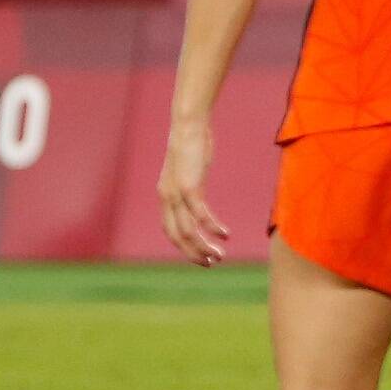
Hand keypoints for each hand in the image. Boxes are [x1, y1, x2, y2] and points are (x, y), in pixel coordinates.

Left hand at [158, 114, 230, 266]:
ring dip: (203, 246)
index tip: (202, 255)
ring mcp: (176, 194)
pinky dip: (213, 227)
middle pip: (177, 236)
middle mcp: (167, 198)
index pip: (171, 230)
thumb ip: (191, 184)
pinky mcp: (189, 187)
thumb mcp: (189, 169)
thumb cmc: (192, 144)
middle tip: (211, 263)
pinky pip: (201, 214)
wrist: (188, 126)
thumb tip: (197, 192)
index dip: (184, 247)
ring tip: (219, 256)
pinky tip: (225, 234)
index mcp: (165, 196)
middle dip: (193, 253)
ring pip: (188, 230)